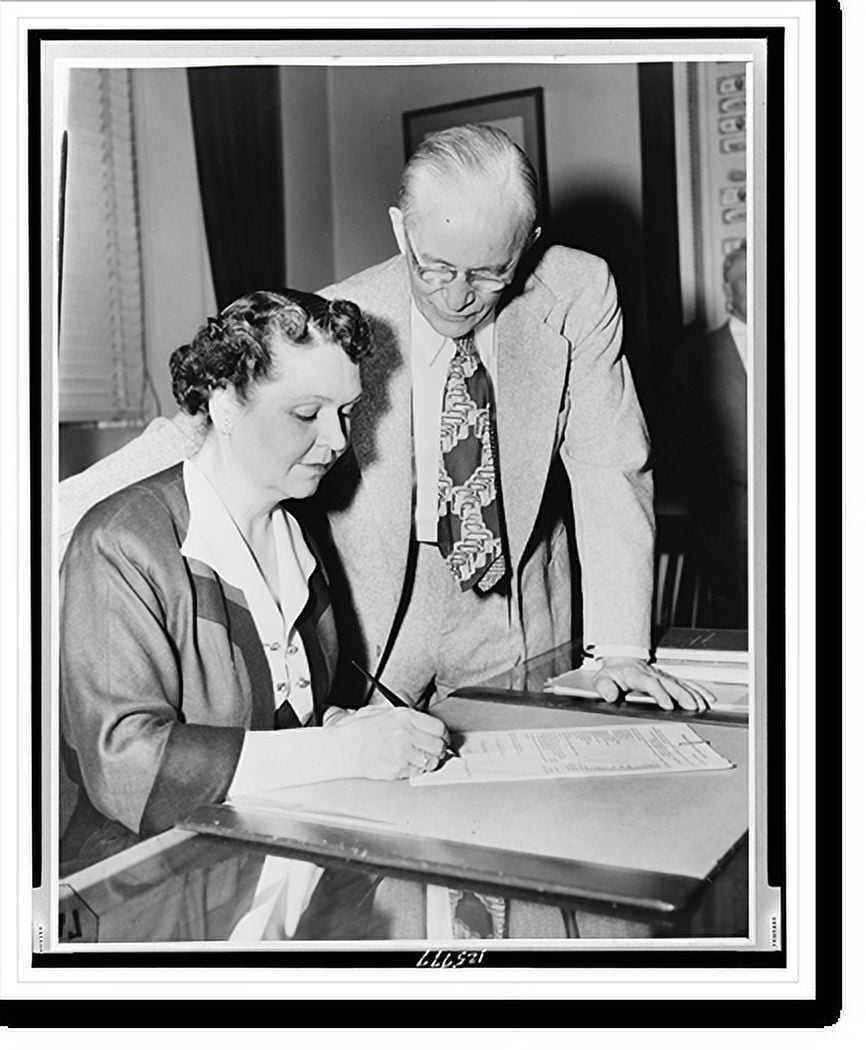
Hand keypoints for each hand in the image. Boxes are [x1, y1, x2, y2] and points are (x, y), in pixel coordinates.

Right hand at [330, 706, 449, 779]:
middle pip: (439, 745)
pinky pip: (418, 773)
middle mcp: (406, 733)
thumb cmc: (358, 731)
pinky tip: (409, 765)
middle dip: (440, 750)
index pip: (438, 727)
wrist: (342, 749)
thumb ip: (403, 712)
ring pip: (432, 761)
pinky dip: (417, 771)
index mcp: (404, 716)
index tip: (443, 739)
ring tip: (422, 759)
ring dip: (430, 762)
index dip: (443, 735)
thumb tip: (422, 716)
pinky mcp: (396, 769)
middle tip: (435, 751)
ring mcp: (402, 753)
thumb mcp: (382, 711)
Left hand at [591, 657, 714, 711]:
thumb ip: (605, 687)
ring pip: (681, 684)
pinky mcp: (669, 679)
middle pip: (670, 684)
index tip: (668, 705)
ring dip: (693, 694)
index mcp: (636, 675)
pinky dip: (698, 690)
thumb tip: (611, 695)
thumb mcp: (602, 679)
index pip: (650, 683)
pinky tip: (708, 698)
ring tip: (703, 705)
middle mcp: (652, 674)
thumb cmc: (613, 673)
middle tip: (692, 706)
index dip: (660, 694)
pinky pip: (686, 684)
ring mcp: (662, 676)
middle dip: (683, 695)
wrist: (620, 660)